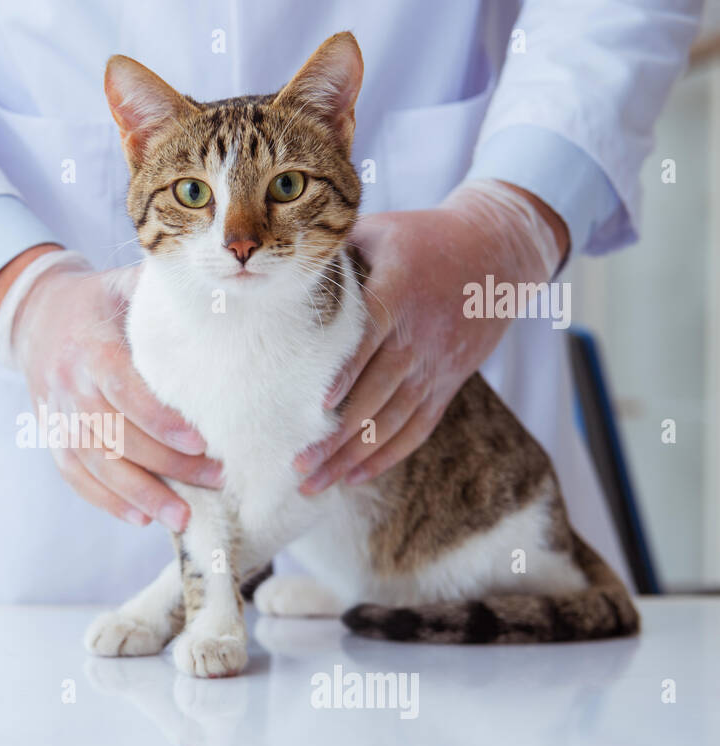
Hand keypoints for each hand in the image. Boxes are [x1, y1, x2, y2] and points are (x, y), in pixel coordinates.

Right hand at [5, 258, 222, 531]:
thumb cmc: (100, 301)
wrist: (37, 315)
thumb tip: (223, 292)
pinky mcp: (52, 435)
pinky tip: (141, 518)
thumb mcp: (127, 286)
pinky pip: (75, 475)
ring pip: (95, 463)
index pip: (124, 389)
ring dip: (139, 495)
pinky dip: (106, 500)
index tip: (201, 442)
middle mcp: (69, 384)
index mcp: (91, 347)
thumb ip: (167, 298)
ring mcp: (57, 414)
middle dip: (166, 465)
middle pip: (115, 435)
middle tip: (216, 480)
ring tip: (182, 518)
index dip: (159, 420)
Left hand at [295, 180, 568, 493]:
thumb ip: (334, 251)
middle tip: (297, 465)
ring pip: (393, 421)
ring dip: (353, 456)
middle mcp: (419, 338)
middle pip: (377, 395)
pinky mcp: (446, 383)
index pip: (369, 341)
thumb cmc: (424, 238)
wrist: (498, 252)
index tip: (317, 405)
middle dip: (336, 436)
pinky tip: (354, 477)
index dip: (347, 374)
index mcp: (399, 295)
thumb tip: (276, 264)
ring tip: (314, 484)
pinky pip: (417, 428)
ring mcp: (435, 366)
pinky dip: (387, 455)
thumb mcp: (381, 231)